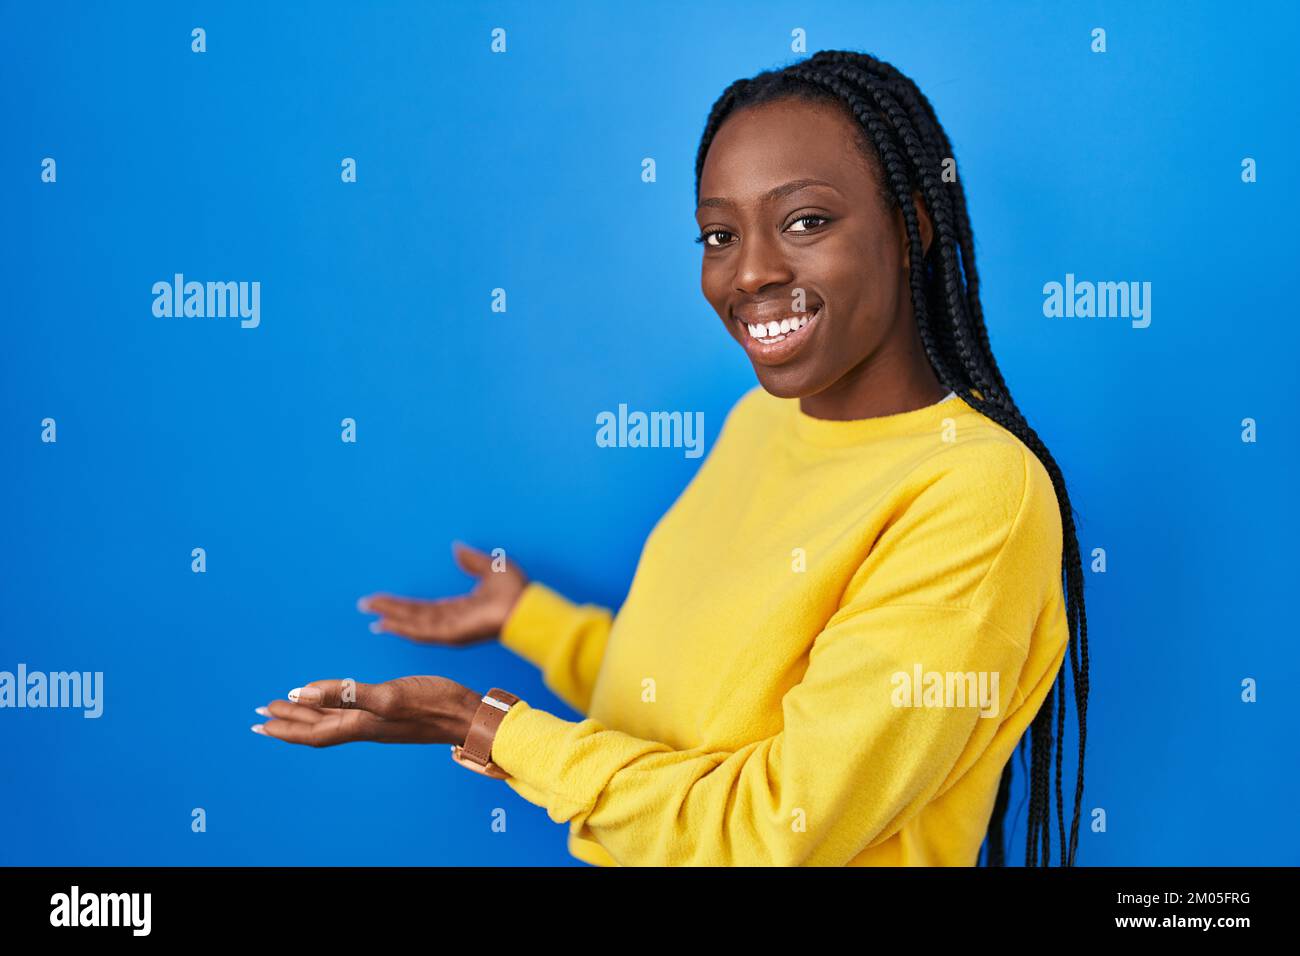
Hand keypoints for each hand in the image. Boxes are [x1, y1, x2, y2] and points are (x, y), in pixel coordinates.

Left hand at [251, 676, 481, 746]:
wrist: (470, 715)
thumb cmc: (434, 704)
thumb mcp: (388, 696)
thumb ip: (344, 694)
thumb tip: (301, 694)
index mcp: (361, 724)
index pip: (313, 731)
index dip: (285, 727)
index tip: (260, 721)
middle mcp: (366, 726)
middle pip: (318, 729)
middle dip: (289, 722)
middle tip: (263, 713)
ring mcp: (379, 721)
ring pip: (333, 723)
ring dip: (307, 717)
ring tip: (288, 709)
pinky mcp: (392, 714)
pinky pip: (350, 715)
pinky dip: (333, 709)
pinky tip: (336, 702)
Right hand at [357, 541, 528, 645]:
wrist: (527, 607)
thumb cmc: (515, 590)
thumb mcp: (490, 567)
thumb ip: (471, 560)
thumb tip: (457, 547)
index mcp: (460, 608)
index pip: (424, 608)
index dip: (403, 605)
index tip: (383, 600)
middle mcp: (452, 620)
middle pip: (413, 616)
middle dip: (390, 611)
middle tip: (366, 606)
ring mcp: (451, 629)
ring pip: (414, 624)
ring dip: (392, 618)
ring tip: (371, 614)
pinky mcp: (452, 634)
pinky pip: (423, 631)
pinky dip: (405, 628)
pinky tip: (388, 624)